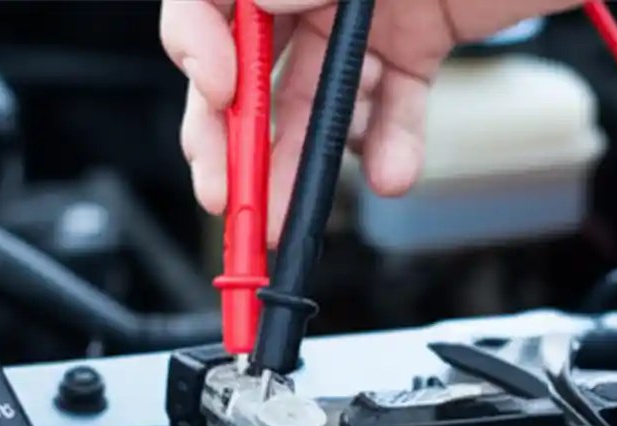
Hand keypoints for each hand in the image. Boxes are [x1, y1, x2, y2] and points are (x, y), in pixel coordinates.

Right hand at [162, 0, 583, 244]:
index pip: (210, 0)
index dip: (198, 48)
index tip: (221, 92)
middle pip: (252, 64)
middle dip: (235, 135)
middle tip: (229, 194)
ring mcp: (368, 16)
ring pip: (318, 99)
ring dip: (303, 162)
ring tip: (295, 212)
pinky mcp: (417, 44)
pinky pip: (391, 103)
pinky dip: (388, 144)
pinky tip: (390, 173)